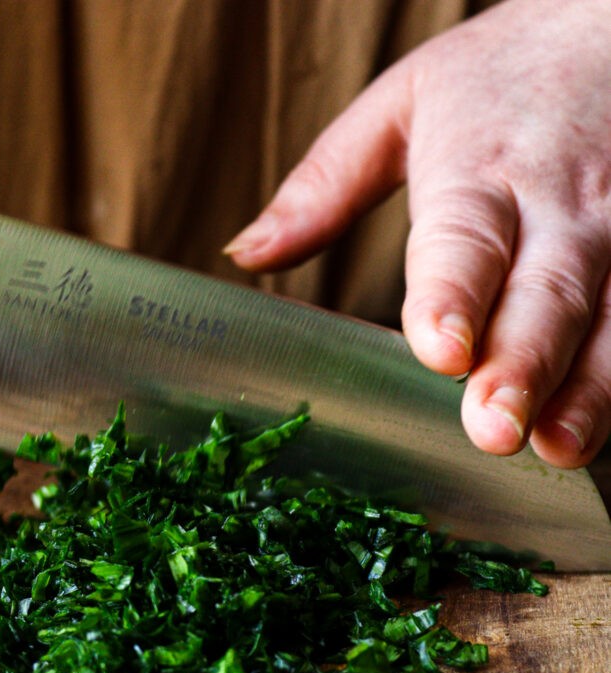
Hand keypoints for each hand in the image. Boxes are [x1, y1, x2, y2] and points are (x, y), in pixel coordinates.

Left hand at [224, 0, 610, 468]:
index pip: (465, 235)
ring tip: (557, 448)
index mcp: (479, 165)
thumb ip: (324, 186)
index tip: (440, 351)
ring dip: (585, 388)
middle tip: (492, 428)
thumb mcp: (400, 104)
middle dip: (520, 364)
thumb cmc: (497, 77)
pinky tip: (596, 431)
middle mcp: (559, 201)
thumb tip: (246, 253)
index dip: (452, 295)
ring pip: (609, 316)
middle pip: (544, 290)